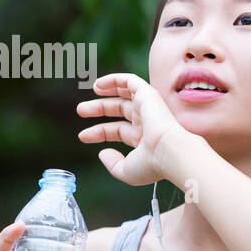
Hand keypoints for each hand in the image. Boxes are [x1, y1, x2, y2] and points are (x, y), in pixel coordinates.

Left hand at [76, 72, 191, 186]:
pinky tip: (99, 84)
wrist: (170, 152)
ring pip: (124, 93)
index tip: (82, 136)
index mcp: (143, 139)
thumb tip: (103, 153)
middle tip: (80, 110)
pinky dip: (115, 79)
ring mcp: (147, 108)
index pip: (117, 131)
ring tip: (92, 90)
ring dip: (107, 90)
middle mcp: (146, 121)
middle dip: (99, 108)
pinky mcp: (148, 95)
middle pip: (119, 110)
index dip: (99, 132)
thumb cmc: (151, 165)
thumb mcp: (127, 171)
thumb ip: (113, 164)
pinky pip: (130, 81)